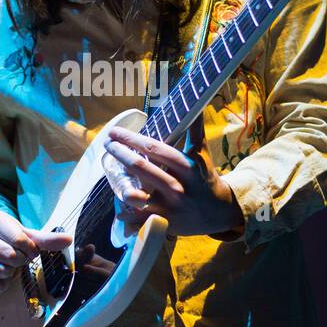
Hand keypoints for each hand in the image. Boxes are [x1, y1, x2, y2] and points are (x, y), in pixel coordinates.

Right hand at [0, 210, 72, 296]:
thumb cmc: (9, 235)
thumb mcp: (26, 233)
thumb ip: (47, 239)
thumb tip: (69, 240)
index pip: (18, 240)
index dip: (30, 249)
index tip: (30, 248)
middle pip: (10, 256)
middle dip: (21, 260)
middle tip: (20, 256)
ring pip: (2, 271)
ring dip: (12, 271)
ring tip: (9, 263)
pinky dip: (4, 284)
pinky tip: (2, 274)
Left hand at [103, 117, 243, 237]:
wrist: (218, 212)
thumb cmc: (204, 177)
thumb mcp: (201, 153)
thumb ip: (194, 129)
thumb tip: (195, 103)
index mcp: (186, 166)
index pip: (154, 149)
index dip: (131, 139)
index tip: (115, 132)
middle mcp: (177, 186)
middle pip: (141, 168)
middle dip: (120, 154)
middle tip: (108, 145)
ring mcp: (170, 207)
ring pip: (136, 196)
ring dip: (119, 185)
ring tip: (109, 173)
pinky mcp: (164, 224)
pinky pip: (138, 220)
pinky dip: (126, 214)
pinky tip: (118, 206)